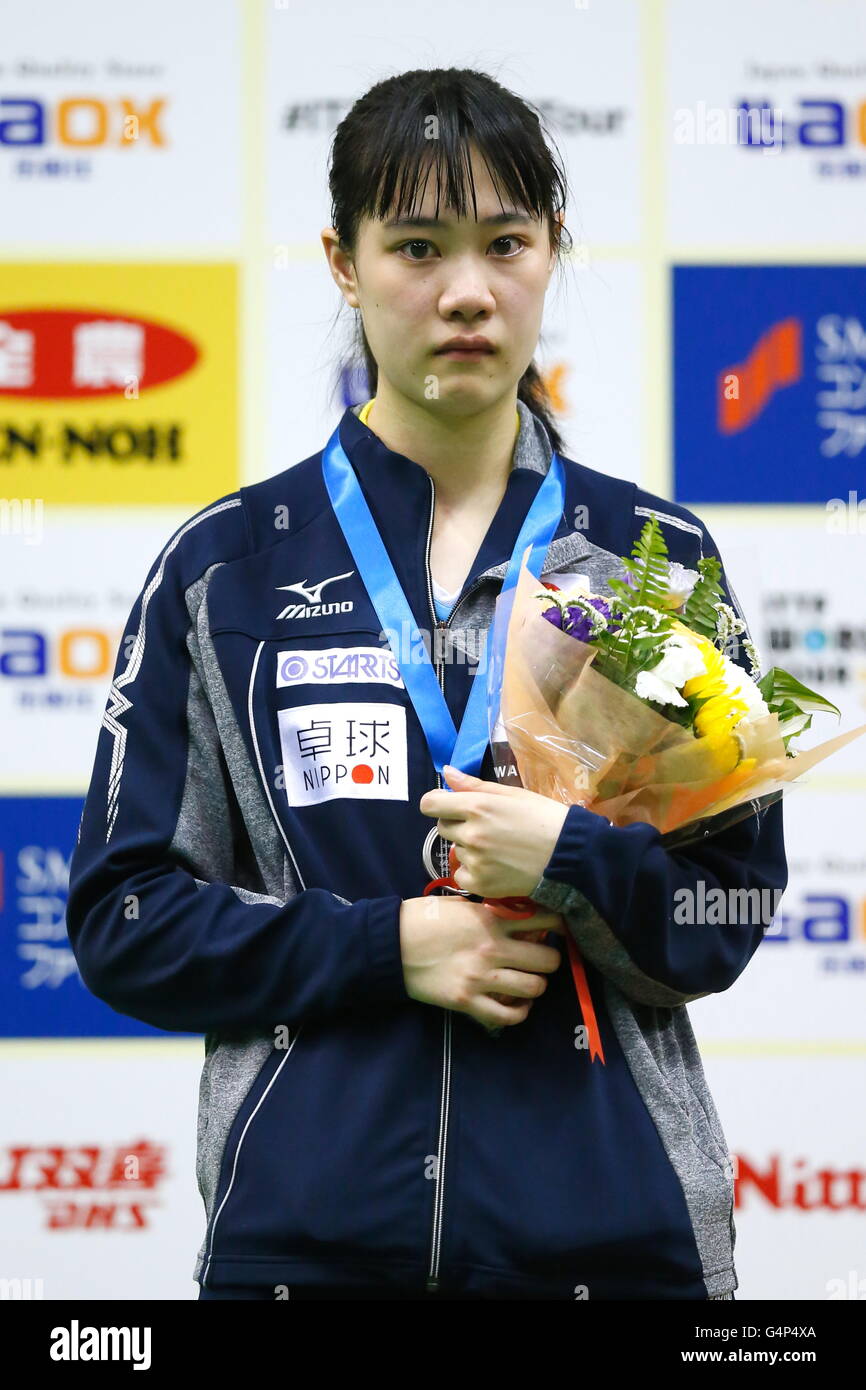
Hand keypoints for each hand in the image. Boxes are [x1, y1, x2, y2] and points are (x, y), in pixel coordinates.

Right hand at [399, 895, 565, 1030]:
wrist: (392, 945)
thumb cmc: (425, 919)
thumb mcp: (462, 905)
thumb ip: (493, 912)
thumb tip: (523, 920)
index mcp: (491, 921)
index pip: (545, 921)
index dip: (557, 926)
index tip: (557, 931)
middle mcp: (492, 949)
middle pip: (548, 960)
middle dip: (550, 960)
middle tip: (541, 960)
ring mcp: (481, 978)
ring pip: (534, 988)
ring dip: (536, 985)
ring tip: (528, 982)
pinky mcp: (468, 1002)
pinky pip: (509, 1015)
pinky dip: (519, 1012)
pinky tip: (517, 1004)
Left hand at [418, 765, 569, 899]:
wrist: (570, 855)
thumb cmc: (544, 818)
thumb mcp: (512, 794)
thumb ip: (474, 785)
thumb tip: (446, 772)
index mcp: (477, 806)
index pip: (430, 804)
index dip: (438, 804)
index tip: (450, 807)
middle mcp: (471, 833)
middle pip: (443, 827)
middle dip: (458, 825)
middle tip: (486, 828)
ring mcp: (475, 861)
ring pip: (457, 851)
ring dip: (470, 849)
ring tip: (499, 848)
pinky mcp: (480, 884)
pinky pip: (462, 875)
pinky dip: (474, 872)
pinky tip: (496, 867)